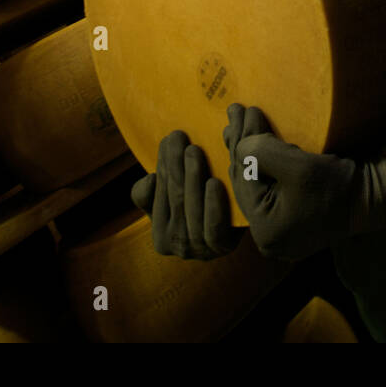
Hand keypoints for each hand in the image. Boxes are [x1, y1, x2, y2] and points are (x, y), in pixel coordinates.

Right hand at [130, 129, 240, 259]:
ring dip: (192, 177)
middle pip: (175, 200)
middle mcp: (178, 248)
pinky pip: (214, 228)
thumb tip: (150, 181)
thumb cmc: (199, 202)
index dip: (162, 165)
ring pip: (192, 210)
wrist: (238, 221)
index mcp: (161, 239)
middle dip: (175, 165)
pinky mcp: (224, 247)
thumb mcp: (170, 199)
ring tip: (194, 150)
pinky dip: (212, 204)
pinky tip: (214, 182)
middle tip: (179, 136)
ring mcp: (201, 250)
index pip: (158, 196)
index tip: (168, 139)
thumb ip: (147, 194)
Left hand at [224, 103, 385, 259]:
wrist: (375, 197)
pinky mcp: (290, 221)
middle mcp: (269, 238)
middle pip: (247, 182)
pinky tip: (255, 144)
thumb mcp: (298, 166)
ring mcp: (280, 232)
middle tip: (235, 110)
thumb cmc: (339, 184)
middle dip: (240, 145)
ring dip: (249, 153)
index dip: (240, 141)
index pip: (243, 178)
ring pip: (256, 184)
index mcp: (266, 231)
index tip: (241, 108)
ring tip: (238, 123)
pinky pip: (268, 189)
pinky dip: (262, 166)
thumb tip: (240, 141)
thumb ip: (260, 152)